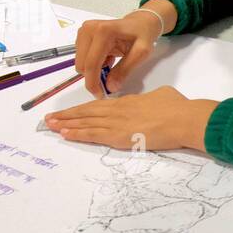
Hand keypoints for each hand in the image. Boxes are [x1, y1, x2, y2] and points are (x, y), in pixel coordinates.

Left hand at [44, 86, 217, 151]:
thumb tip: (151, 101)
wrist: (183, 119)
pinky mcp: (120, 137)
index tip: (68, 112)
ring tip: (50, 126)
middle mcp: (117, 111)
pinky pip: (93, 135)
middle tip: (49, 118)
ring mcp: (117, 123)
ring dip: (66, 125)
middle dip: (67, 116)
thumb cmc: (177, 107)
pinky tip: (64, 134)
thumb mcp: (162, 95)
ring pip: (86, 123)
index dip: (81, 109)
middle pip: (86, 113)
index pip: (98, 106)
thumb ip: (150, 99)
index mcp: (127, 101)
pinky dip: (78, 134)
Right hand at [74, 7, 164, 95]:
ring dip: (94, 69)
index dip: (93, 82)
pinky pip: (83, 57)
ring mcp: (84, 31)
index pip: (91, 63)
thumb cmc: (143, 35)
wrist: (140, 22)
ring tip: (112, 62)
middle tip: (111, 80)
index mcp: (104, 31)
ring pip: (81, 62)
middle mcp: (89, 29)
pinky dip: (94, 63)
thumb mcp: (141, 53)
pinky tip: (107, 57)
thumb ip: (125, 70)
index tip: (100, 95)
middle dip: (93, 77)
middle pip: (82, 64)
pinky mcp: (82, 35)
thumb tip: (110, 87)